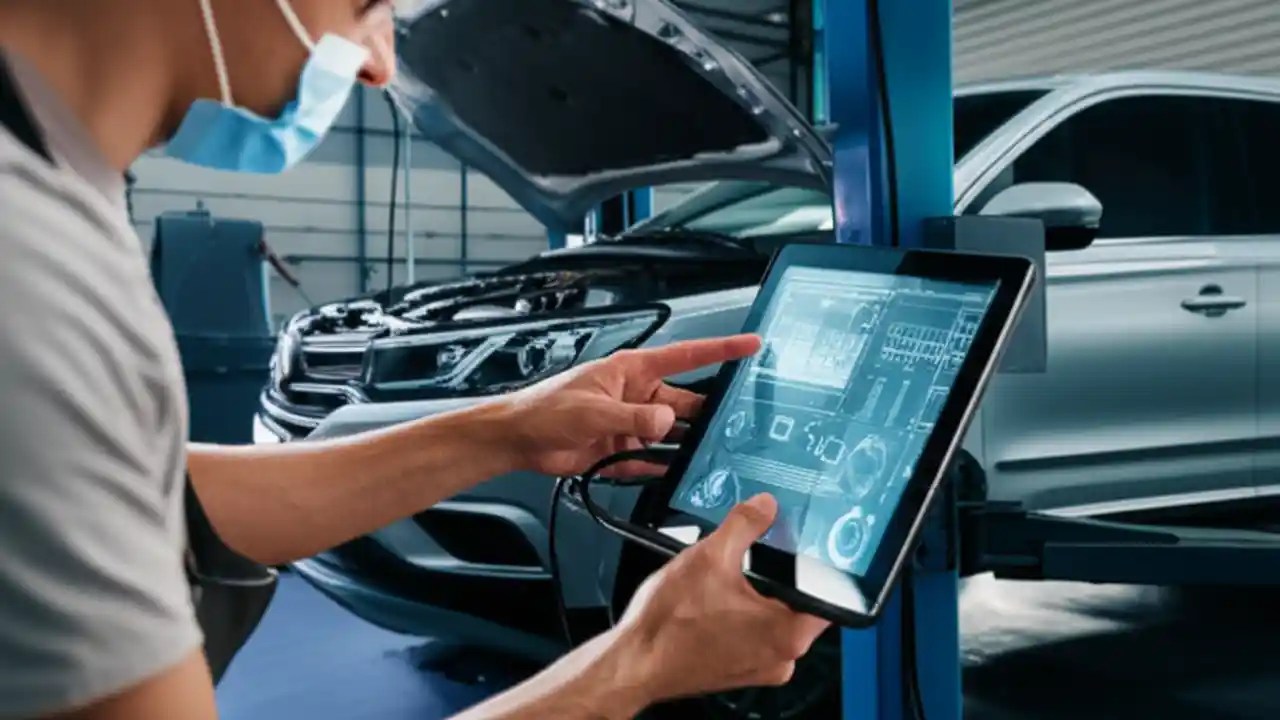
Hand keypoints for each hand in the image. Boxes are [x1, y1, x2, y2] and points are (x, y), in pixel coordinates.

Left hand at [502, 334, 760, 477]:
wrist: (518, 439)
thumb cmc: (545, 409)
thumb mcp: (593, 410)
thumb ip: (633, 417)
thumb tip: (666, 421)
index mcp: (633, 371)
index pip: (686, 357)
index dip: (720, 350)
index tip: (750, 346)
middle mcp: (638, 396)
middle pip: (687, 402)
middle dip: (710, 412)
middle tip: (739, 422)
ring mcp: (633, 424)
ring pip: (674, 434)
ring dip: (690, 444)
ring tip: (715, 454)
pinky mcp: (623, 451)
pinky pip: (654, 460)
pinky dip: (667, 468)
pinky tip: (681, 475)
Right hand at [613, 494, 831, 703]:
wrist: (633, 663)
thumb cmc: (669, 625)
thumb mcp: (709, 556)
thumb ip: (744, 525)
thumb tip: (765, 506)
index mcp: (788, 634)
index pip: (829, 594)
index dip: (818, 564)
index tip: (806, 546)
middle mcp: (783, 659)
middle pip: (800, 605)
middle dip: (778, 578)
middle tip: (755, 557)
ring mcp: (761, 669)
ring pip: (774, 621)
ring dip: (758, 598)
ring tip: (727, 581)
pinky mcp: (740, 672)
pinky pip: (755, 637)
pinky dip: (741, 618)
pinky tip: (714, 604)